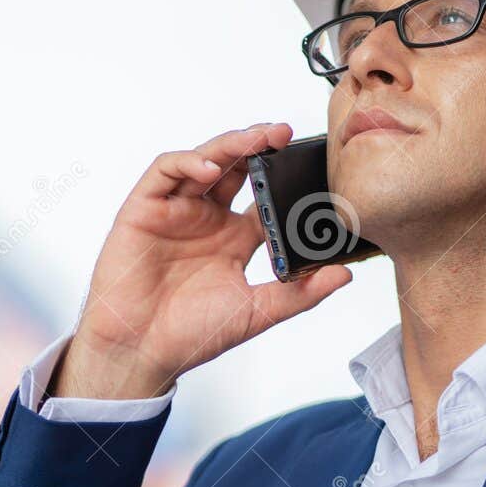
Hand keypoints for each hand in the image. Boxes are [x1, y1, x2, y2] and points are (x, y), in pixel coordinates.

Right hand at [49, 123, 352, 400]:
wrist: (141, 351)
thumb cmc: (191, 336)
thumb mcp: (256, 312)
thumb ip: (300, 293)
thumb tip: (344, 274)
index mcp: (234, 239)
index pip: (264, 195)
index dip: (286, 178)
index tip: (314, 167)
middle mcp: (206, 218)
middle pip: (237, 167)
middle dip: (261, 146)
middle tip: (287, 135)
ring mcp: (176, 210)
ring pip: (206, 160)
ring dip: (231, 144)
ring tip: (258, 139)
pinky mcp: (145, 208)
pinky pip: (166, 171)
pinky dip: (188, 162)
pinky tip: (210, 168)